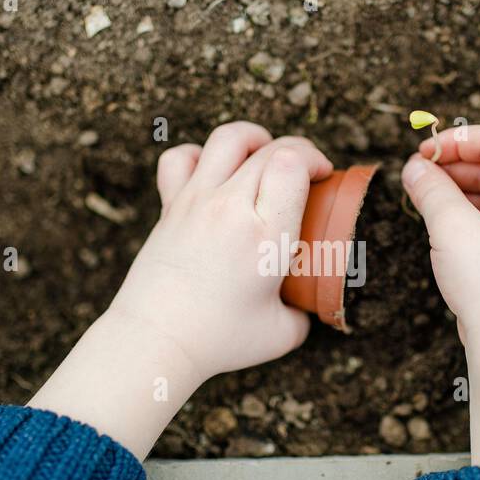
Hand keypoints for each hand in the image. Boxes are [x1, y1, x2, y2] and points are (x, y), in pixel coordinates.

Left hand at [29, 121, 330, 457]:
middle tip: (306, 176)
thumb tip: (312, 300)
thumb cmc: (220, 340)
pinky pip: (180, 157)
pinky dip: (199, 155)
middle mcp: (229, 207)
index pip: (291, 162)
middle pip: (269, 147)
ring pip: (227, 138)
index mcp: (265, 234)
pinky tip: (213, 172)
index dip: (314, 159)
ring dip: (254, 138)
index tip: (323, 178)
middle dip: (297, 151)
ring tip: (264, 156)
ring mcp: (195, 201)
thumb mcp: (284, 333)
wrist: (156, 340)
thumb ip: (304, 310)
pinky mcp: (170, 207)